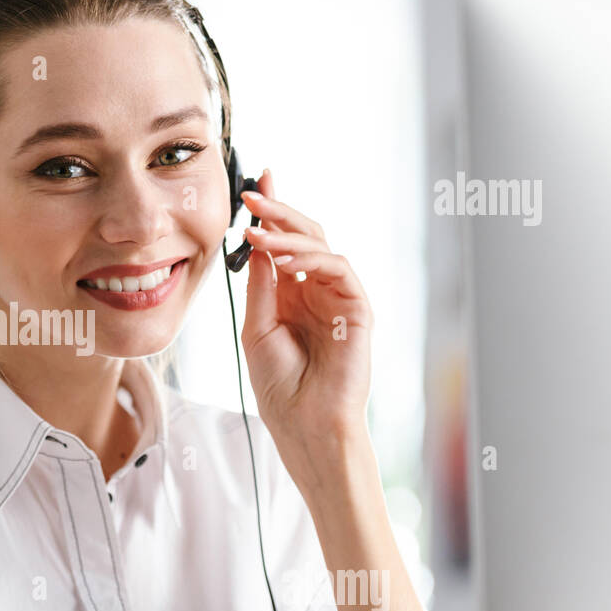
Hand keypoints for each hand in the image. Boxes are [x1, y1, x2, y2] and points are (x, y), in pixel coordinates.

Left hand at [239, 169, 373, 456]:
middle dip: (278, 212)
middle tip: (252, 195)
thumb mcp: (257, 327)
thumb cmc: (280, 386)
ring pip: (320, 246)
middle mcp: (315, 290)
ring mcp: (338, 297)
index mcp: (290, 294)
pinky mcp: (357, 307)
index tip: (253, 186)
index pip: (282, 244)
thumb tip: (256, 241)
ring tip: (256, 231)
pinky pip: (338, 268)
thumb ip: (261, 284)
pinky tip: (284, 257)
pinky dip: (310, 257)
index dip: (270, 215)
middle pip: (303, 236)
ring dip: (287, 234)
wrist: (304, 424)